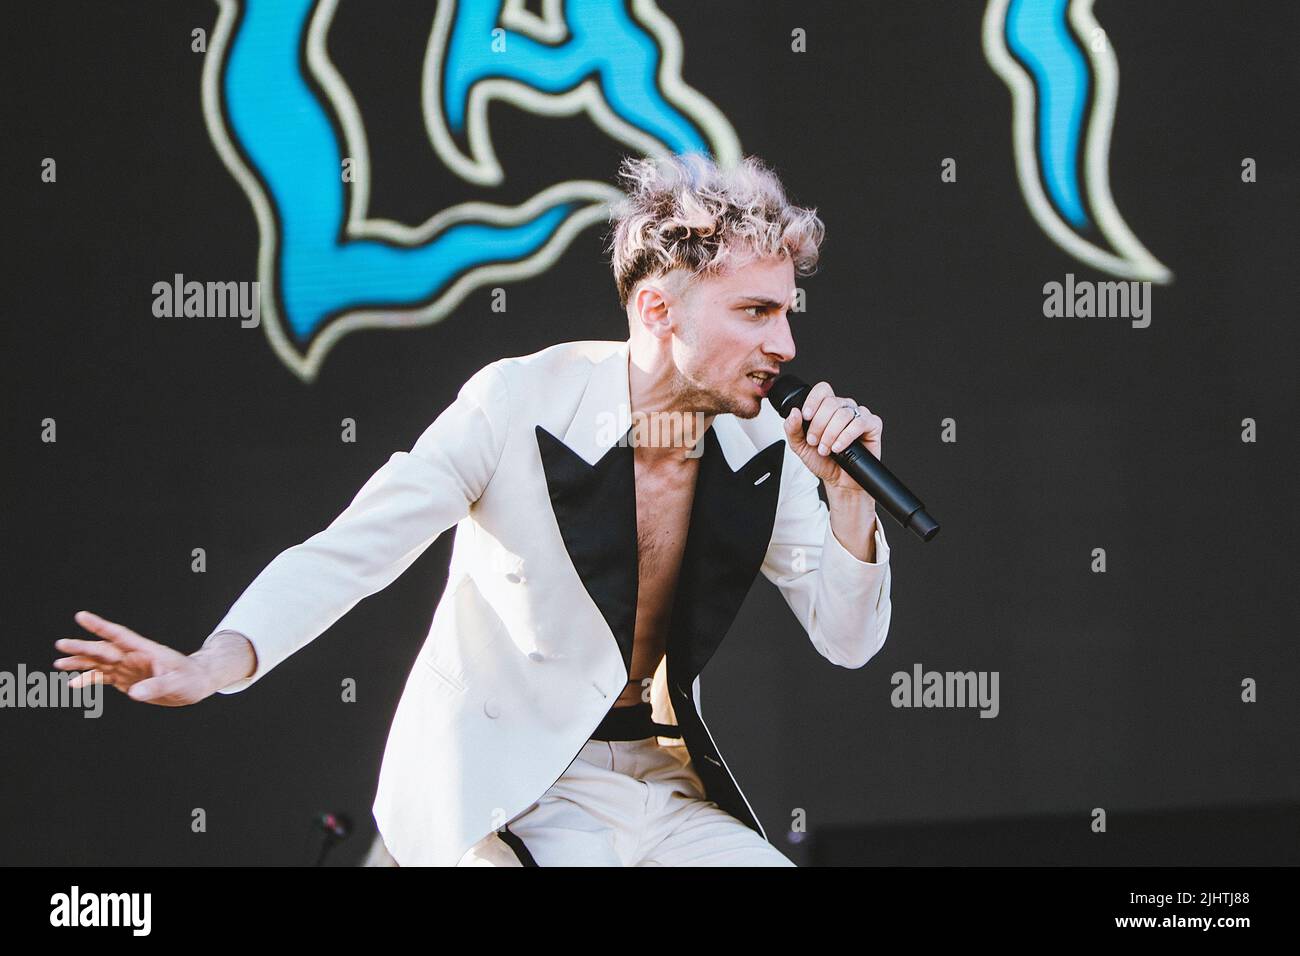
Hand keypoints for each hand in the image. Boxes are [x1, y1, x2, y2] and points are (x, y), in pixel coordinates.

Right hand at [54, 611, 224, 705]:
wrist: (195, 684)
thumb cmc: (190, 679)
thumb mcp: (176, 683)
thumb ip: (156, 686)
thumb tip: (134, 693)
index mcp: (145, 650)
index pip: (119, 635)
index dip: (101, 626)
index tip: (81, 616)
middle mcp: (132, 656)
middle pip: (103, 649)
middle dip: (82, 647)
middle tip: (61, 644)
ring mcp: (127, 667)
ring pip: (99, 662)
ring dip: (80, 662)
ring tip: (58, 663)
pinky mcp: (125, 679)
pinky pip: (103, 678)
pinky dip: (88, 680)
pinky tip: (72, 684)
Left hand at [781, 380, 882, 495]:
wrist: (839, 480)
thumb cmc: (823, 461)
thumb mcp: (800, 446)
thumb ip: (792, 429)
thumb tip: (794, 412)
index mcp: (827, 408)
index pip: (822, 390)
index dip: (813, 400)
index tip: (806, 417)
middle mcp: (844, 408)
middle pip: (831, 403)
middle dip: (819, 425)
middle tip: (815, 442)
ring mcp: (859, 415)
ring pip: (844, 414)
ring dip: (831, 434)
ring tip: (826, 449)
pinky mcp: (872, 425)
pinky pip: (860, 423)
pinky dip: (846, 436)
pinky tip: (839, 447)